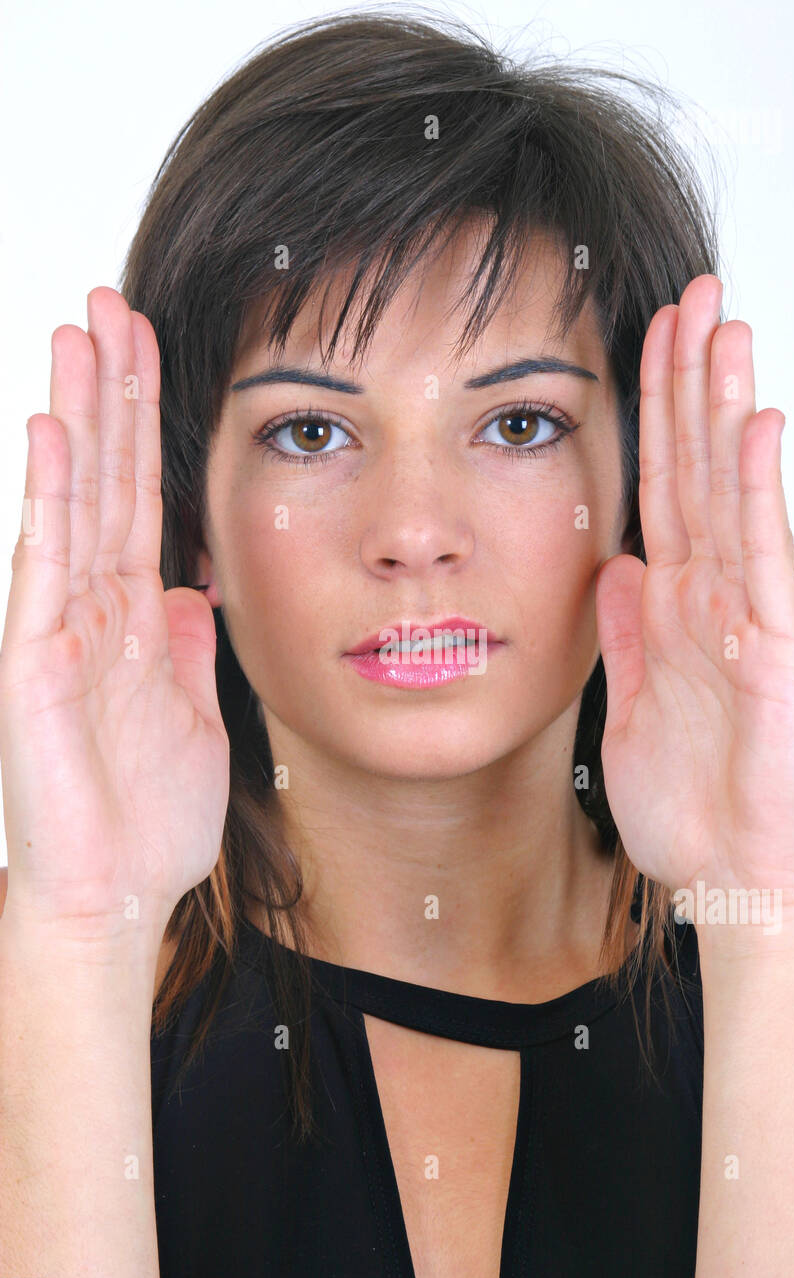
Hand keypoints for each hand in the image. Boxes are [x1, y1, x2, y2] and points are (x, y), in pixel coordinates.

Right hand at [0, 288, 229, 953]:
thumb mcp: (192, 715)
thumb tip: (193, 590)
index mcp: (134, 618)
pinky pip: (47, 565)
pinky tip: (51, 433)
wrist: (116, 894)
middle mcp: (93, 609)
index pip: (142, 499)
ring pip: (72, 500)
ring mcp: (59, 628)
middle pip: (104, 478)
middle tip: (113, 301)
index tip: (151, 351)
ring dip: (75, 416)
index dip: (146, 425)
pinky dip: (49, 497)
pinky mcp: (34, 660)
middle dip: (110, 391)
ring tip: (79, 332)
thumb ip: (188, 648)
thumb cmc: (148, 818)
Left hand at [595, 275, 793, 945]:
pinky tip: (756, 427)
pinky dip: (757, 491)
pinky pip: (761, 557)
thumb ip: (625, 628)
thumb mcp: (632, 699)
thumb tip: (615, 563)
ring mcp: (747, 615)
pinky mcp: (774, 649)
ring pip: (733, 492)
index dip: (655, 411)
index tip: (649, 339)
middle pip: (698, 467)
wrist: (734, 878)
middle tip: (695, 294)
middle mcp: (713, 596)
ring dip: (725, 408)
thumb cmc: (694, 802)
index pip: (662, 486)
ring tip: (724, 327)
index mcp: (674, 606)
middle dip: (692, 379)